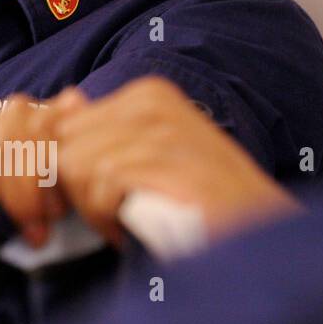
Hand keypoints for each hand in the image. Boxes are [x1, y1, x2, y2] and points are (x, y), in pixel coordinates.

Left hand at [54, 76, 301, 243]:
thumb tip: (59, 109)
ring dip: (90, 204)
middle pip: (64, 141)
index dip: (70, 166)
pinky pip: (98, 186)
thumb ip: (105, 135)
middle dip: (75, 184)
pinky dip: (104, 215)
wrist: (263, 230)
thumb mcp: (151, 152)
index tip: (96, 193)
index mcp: (146, 93)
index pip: (66, 123)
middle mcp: (149, 101)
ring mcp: (157, 128)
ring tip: (120, 220)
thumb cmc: (202, 196)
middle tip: (105, 210)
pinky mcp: (161, 160)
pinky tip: (127, 229)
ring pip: (73, 163)